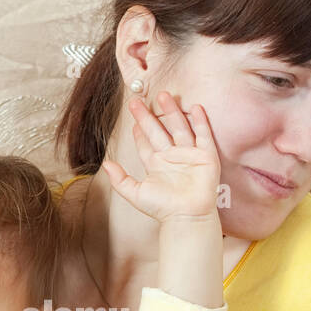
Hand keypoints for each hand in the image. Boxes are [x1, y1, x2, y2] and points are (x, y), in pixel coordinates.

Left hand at [101, 92, 220, 220]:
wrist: (186, 216)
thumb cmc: (163, 209)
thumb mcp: (135, 193)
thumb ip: (119, 179)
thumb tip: (105, 164)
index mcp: (156, 165)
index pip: (146, 143)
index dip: (139, 130)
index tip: (132, 117)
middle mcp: (171, 157)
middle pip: (159, 131)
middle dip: (148, 116)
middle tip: (138, 101)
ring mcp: (189, 155)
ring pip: (179, 127)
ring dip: (172, 111)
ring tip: (164, 94)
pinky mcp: (206, 156)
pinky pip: (203, 135)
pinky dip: (200, 121)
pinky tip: (195, 107)